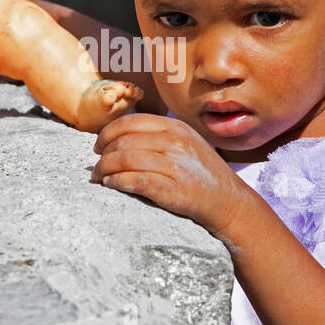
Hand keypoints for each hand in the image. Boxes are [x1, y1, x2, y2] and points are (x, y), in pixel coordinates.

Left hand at [91, 113, 249, 236]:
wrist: (229, 201)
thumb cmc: (202, 173)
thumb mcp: (185, 143)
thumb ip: (158, 136)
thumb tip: (118, 138)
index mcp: (175, 127)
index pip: (129, 122)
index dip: (106, 133)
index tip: (98, 146)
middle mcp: (174, 142)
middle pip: (123, 141)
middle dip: (102, 155)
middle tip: (95, 167)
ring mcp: (174, 165)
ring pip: (125, 159)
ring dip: (104, 169)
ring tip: (99, 178)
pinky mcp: (172, 189)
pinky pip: (135, 180)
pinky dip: (117, 181)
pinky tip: (111, 185)